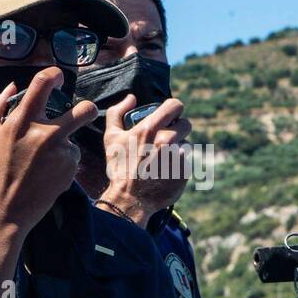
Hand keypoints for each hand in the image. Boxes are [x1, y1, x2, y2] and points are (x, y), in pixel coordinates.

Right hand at [0, 68, 98, 235]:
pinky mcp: (70, 171)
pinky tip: (46, 175)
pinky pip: (73, 158)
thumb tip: (12, 86)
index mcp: (22, 122)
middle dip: (87, 109)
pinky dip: (63, 164)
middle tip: (81, 113)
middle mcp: (45, 134)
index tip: (58, 78)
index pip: (43, 83)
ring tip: (44, 162)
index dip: (55, 75)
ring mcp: (60, 154)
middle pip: (84, 110)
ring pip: (75, 138)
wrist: (3, 213)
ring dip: (64, 145)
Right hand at [99, 93, 191, 226]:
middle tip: (167, 138)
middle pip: (185, 124)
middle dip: (178, 129)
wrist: (129, 199)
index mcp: (149, 129)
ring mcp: (177, 157)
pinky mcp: (185, 171)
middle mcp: (166, 140)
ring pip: (187, 144)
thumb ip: (117, 112)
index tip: (170, 116)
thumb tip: (131, 97)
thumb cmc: (119, 168)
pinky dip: (179, 164)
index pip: (175, 105)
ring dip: (178, 148)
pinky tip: (166, 171)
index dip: (173, 109)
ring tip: (164, 158)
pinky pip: (187, 161)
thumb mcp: (111, 138)